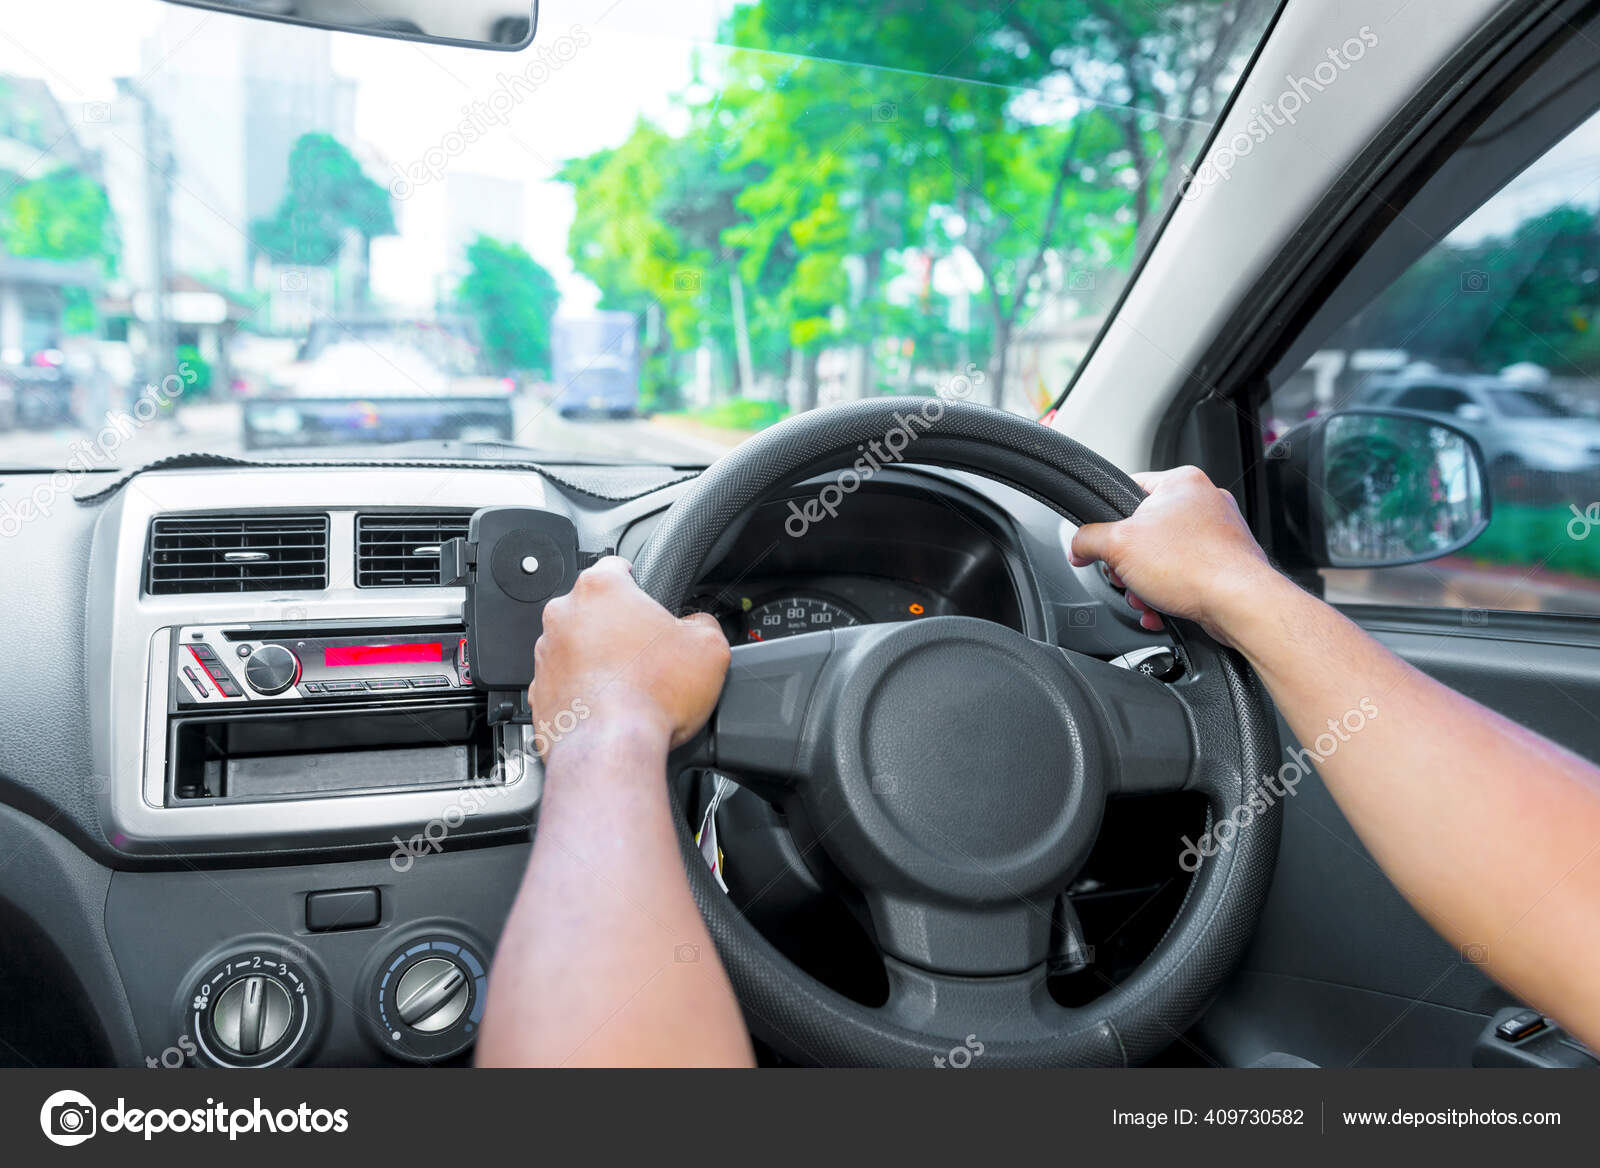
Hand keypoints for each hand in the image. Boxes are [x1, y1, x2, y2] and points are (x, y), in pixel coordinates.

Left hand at [528, 557, 729, 756]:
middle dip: (620, 625)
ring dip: (600, 657)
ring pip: (578, 644)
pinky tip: (610, 705)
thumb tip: (699, 626)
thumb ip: (704, 623)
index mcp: (600, 589)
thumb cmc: (651, 697)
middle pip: (596, 608)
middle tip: (648, 652)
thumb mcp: (710, 648)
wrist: (612, 750)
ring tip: (631, 684)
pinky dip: (584, 689)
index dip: (639, 580)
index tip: (647, 595)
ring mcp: (546, 653)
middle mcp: (564, 615)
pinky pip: (565, 681)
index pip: (616, 564)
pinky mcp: (539, 690)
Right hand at [1069, 466, 1277, 645]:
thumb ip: (1087, 539)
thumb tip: (1077, 546)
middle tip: (1127, 577)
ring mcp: (1219, 532)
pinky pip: (1184, 574)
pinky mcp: (1226, 561)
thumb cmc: (1195, 566)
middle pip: (1144, 530)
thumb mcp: (1118, 546)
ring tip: (1147, 598)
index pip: (1127, 489)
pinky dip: (1169, 593)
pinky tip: (1163, 608)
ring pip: (1163, 557)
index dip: (1106, 520)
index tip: (1099, 543)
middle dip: (1128, 564)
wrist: (1240, 604)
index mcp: (1181, 482)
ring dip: (1146, 584)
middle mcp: (1204, 501)